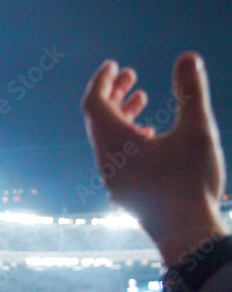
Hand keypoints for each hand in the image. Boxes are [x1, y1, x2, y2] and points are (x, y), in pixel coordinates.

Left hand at [82, 53, 226, 264]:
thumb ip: (191, 92)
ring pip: (107, 139)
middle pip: (98, 120)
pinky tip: (149, 134)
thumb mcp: (197, 131)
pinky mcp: (123, 191)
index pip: (94, 104)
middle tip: (130, 75)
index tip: (112, 64)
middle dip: (113, 94)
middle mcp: (106, 160)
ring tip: (141, 97)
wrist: (186, 234)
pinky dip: (126, 137)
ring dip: (121, 115)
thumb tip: (188, 57)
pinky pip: (115, 157)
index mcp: (115, 143)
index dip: (101, 81)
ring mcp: (112, 178)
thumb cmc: (191, 181)